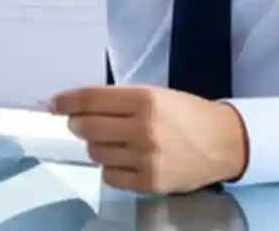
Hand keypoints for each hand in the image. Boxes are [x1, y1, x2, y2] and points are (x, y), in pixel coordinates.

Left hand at [49, 85, 247, 193]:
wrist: (224, 143)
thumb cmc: (185, 114)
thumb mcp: (154, 95)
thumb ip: (117, 100)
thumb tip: (73, 106)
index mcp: (144, 100)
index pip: (90, 99)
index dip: (66, 101)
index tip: (54, 104)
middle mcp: (142, 129)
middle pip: (86, 127)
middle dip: (78, 124)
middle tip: (83, 123)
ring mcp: (145, 159)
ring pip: (95, 152)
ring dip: (97, 146)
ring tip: (116, 141)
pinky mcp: (149, 182)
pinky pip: (109, 176)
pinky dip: (111, 167)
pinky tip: (126, 159)